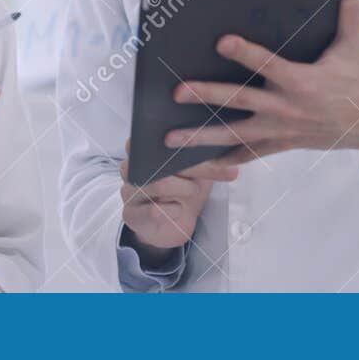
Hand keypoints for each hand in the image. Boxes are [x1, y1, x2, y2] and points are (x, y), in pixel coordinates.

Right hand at [118, 152, 240, 264]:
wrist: (170, 224)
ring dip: (185, 189)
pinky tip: (179, 209)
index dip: (184, 140)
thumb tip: (229, 141)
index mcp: (142, 147)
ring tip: (193, 191)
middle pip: (162, 159)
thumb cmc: (182, 189)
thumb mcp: (196, 169)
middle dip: (195, 166)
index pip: (157, 135)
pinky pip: (154, 210)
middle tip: (224, 170)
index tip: (208, 144)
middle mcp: (130, 166)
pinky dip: (174, 210)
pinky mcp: (131, 214)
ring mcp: (128, 190)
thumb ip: (204, 154)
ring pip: (159, 183)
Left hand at [166, 0, 358, 159]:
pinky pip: (251, 153)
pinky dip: (225, 157)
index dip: (245, 53)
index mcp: (303, 81)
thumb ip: (349, 9)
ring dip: (202, 137)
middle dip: (208, 96)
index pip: (267, 65)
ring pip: (237, 134)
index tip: (221, 41)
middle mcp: (288, 108)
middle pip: (241, 101)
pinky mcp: (284, 143)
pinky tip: (198, 162)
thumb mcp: (357, 43)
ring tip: (170, 138)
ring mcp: (283, 129)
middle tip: (177, 92)